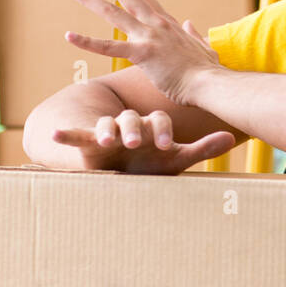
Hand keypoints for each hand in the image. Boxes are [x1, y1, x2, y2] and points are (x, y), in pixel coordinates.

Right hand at [43, 108, 234, 174]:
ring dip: (107, 130)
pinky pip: (77, 136)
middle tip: (136, 141)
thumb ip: (202, 148)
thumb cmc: (151, 163)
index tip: (166, 144)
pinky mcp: (88, 141)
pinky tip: (55, 133)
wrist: (123, 165)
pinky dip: (66, 135)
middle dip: (134, 130)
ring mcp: (108, 130)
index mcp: (152, 126)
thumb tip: (231, 137)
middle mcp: (130, 124)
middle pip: (132, 121)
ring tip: (106, 137)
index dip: (162, 132)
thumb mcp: (176, 160)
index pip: (159, 123)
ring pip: (108, 125)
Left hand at [63, 0, 221, 105]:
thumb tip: (191, 23)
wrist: (209, 83)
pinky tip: (69, 36)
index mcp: (168, 23)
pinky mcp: (143, 53)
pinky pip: (109, 47)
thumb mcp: (204, 47)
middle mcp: (156, 23)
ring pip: (112, 12)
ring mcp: (149, 36)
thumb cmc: (207, 71)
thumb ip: (195, 34)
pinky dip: (87, 42)